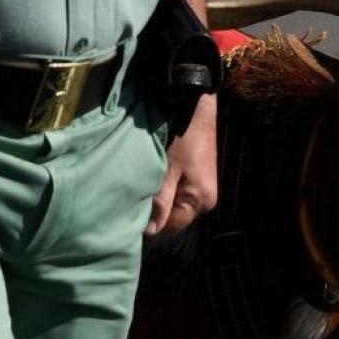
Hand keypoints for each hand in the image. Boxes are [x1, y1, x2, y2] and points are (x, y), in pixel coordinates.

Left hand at [146, 93, 217, 234]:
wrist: (197, 107)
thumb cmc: (182, 136)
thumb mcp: (167, 170)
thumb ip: (160, 201)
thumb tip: (151, 230)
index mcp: (200, 200)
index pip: (172, 226)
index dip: (152, 225)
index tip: (132, 217)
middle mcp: (207, 200)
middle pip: (176, 217)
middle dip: (156, 212)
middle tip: (134, 202)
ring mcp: (205, 190)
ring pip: (177, 206)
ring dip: (161, 201)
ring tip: (144, 190)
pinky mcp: (201, 180)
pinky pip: (181, 195)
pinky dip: (168, 191)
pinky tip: (157, 182)